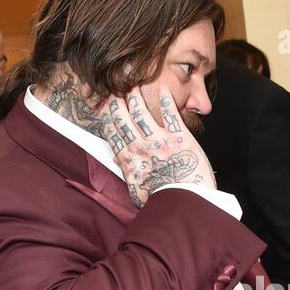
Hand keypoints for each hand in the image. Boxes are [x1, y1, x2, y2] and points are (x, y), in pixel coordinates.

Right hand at [99, 85, 214, 204]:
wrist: (186, 204)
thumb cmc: (162, 200)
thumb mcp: (137, 190)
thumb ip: (127, 172)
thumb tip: (117, 161)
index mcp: (129, 160)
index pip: (112, 132)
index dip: (107, 116)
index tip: (104, 105)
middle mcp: (140, 148)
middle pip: (123, 119)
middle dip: (117, 101)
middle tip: (115, 89)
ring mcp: (160, 141)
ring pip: (142, 113)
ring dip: (136, 96)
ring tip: (133, 85)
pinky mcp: (180, 138)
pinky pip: (170, 115)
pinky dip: (166, 100)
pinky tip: (163, 88)